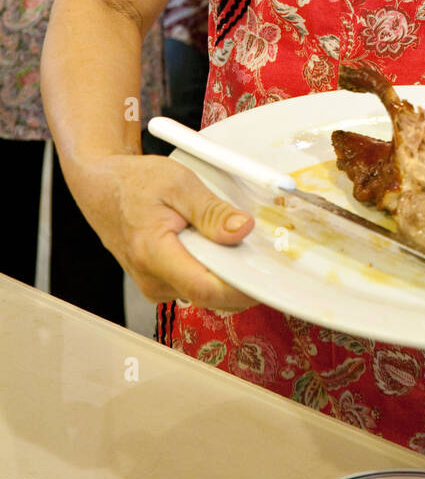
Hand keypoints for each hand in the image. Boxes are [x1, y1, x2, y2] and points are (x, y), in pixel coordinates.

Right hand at [64, 152, 257, 309]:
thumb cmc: (135, 182)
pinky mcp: (160, 283)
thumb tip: (242, 230)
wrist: (102, 188)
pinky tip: (223, 249)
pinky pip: (196, 284)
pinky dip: (214, 270)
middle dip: (243, 280)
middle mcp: (153, 281)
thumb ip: (211, 210)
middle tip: (268, 256)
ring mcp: (156, 286)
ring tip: (245, 247)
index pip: (206, 289)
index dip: (243, 288)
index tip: (269, 276)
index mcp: (154, 255)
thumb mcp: (178, 183)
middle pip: (211, 296)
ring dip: (229, 275)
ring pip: (205, 292)